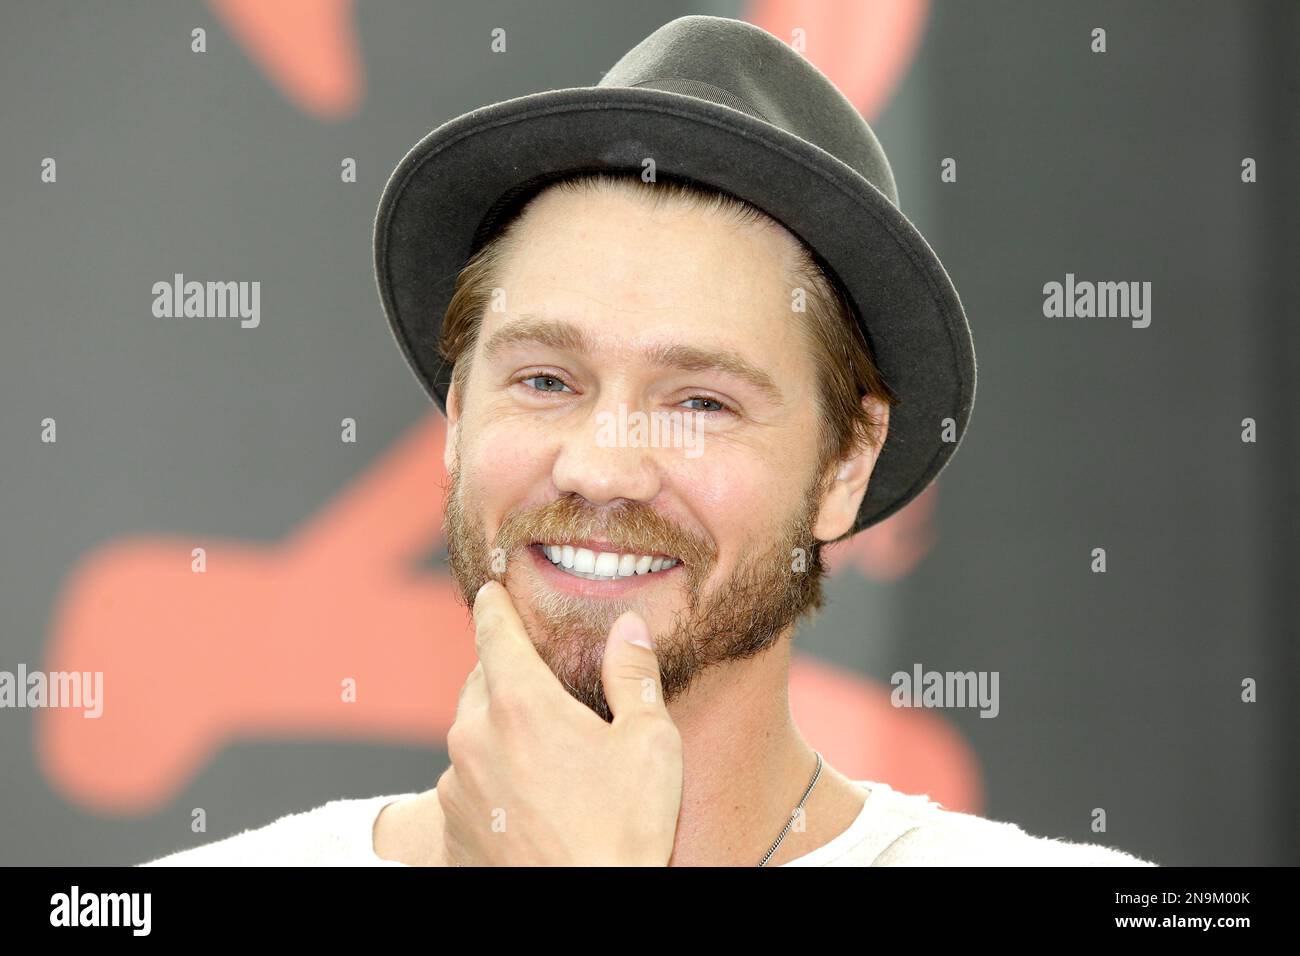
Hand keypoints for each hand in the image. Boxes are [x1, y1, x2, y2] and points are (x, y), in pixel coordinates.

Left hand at [436, 581, 683, 865]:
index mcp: (521, 704)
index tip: (490, 593)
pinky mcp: (447, 832)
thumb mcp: (651, 744)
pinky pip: (450, 793)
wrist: (590, 911)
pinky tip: (501, 803)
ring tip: (538, 759)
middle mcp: (474, 738)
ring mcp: (455, 788)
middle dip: (503, 677)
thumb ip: (633, 676)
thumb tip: (628, 627)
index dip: (493, 606)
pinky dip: (471, 788)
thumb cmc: (625, 832)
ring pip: (467, 738)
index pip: (493, 632)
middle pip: (479, 683)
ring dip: (492, 735)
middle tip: (540, 690)